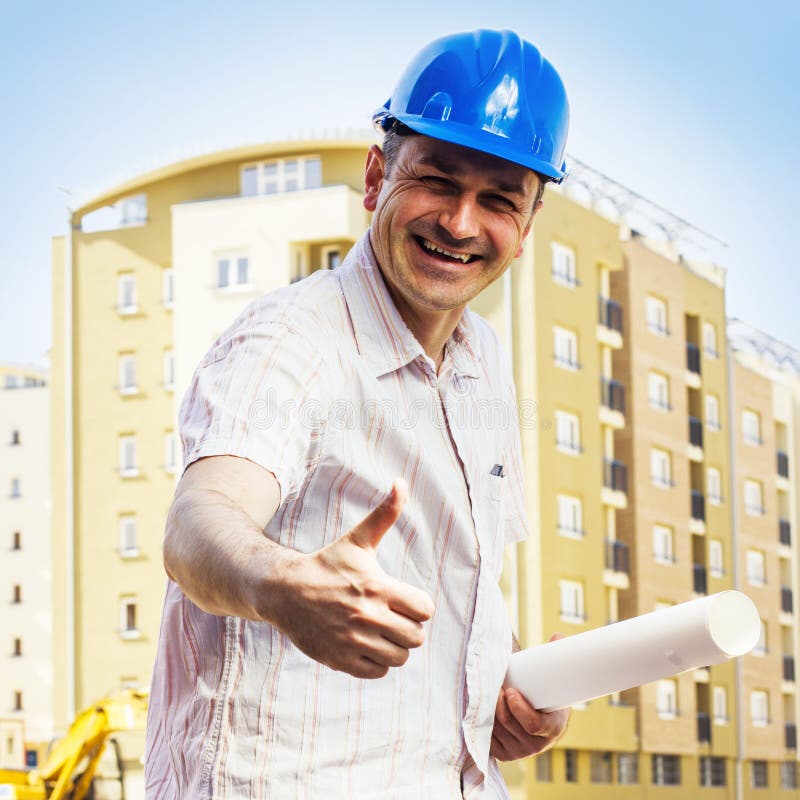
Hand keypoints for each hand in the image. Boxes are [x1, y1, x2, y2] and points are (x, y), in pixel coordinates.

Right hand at [270, 479, 434, 678]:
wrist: (284, 591)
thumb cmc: (327, 564)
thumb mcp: (357, 539)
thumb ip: (385, 514)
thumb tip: (401, 482)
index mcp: (377, 587)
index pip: (424, 609)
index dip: (417, 605)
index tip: (402, 599)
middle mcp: (367, 616)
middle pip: (416, 636)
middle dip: (408, 627)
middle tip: (391, 617)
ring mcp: (353, 641)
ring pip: (399, 657)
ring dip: (393, 646)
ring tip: (378, 631)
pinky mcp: (340, 660)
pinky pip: (378, 671)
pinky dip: (376, 662)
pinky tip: (364, 645)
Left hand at [490, 635, 570, 760]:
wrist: (539, 713)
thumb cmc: (545, 691)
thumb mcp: (555, 676)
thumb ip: (557, 654)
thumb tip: (557, 637)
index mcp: (553, 727)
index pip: (534, 725)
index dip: (519, 709)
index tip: (510, 690)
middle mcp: (536, 745)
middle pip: (510, 724)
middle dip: (498, 705)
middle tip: (492, 684)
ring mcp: (519, 751)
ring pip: (497, 730)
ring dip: (488, 712)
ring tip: (484, 692)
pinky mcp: (504, 754)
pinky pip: (488, 741)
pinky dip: (482, 725)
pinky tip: (479, 709)